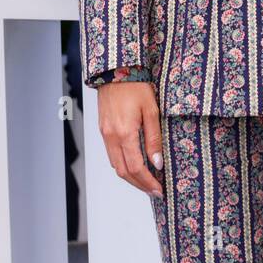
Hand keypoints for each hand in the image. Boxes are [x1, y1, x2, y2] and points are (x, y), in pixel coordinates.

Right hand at [97, 81, 163, 196]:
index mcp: (124, 133)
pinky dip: (123, 165)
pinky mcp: (103, 130)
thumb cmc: (136, 87)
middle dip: (140, 185)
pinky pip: (111, 155)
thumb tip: (157, 163)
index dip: (148, 182)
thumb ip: (154, 139)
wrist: (115, 71)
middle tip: (155, 191)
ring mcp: (105, 134)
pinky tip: (135, 166)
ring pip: (116, 165)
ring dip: (131, 177)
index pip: (136, 168)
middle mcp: (111, 137)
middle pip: (124, 172)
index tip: (159, 190)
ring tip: (147, 182)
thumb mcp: (152, 111)